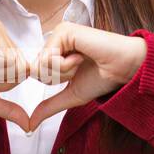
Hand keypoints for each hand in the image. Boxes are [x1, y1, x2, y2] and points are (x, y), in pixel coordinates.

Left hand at [26, 23, 146, 132]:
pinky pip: (49, 57)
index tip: (75, 72)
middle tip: (78, 68)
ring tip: (81, 61)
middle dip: (57, 77)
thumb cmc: (102, 78)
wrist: (122, 68)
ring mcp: (59, 34)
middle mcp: (55, 41)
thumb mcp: (71, 95)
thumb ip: (50, 106)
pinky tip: (81, 56)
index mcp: (56, 52)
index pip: (36, 72)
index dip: (53, 79)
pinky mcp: (63, 30)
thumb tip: (31, 123)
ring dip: (63, 71)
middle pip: (36, 69)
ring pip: (41, 64)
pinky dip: (66, 65)